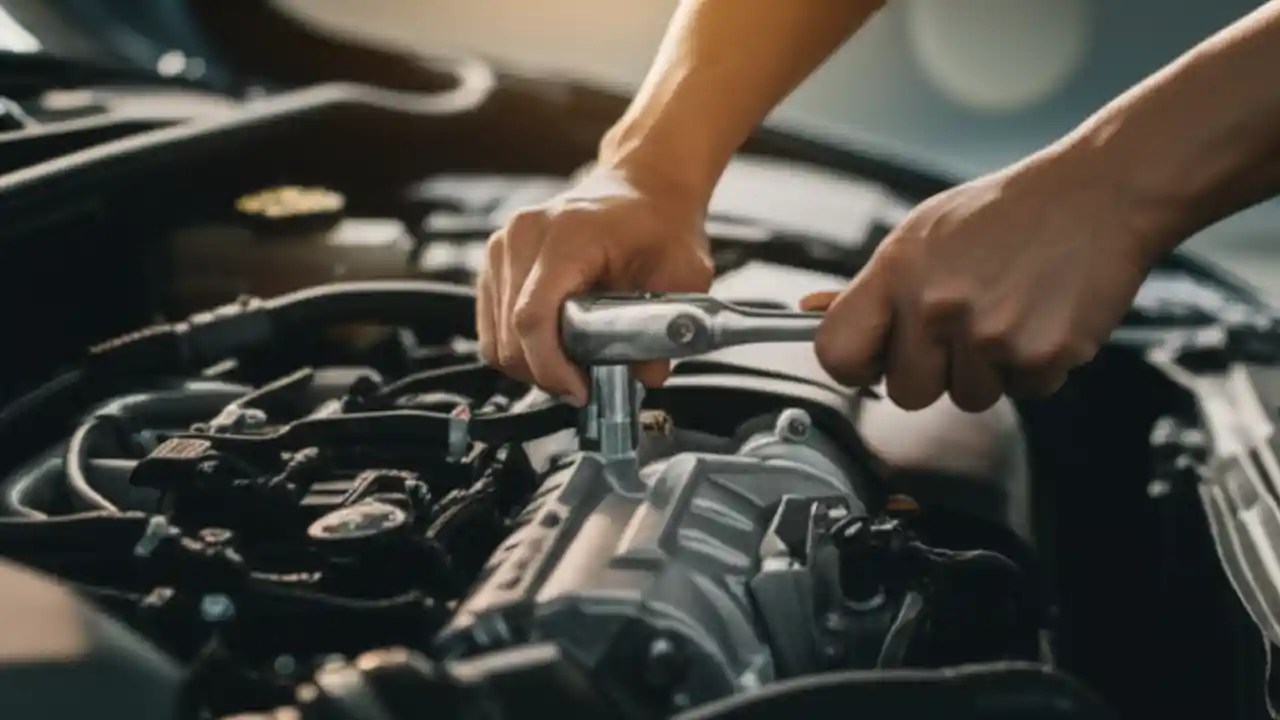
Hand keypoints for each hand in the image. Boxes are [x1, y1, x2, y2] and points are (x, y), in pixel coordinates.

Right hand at [476, 166, 713, 404]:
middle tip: (584, 386)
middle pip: (509, 334)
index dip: (551, 368)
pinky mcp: (496, 259)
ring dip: (530, 364)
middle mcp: (523, 236)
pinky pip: (491, 323)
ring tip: (570, 367)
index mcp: (567, 236)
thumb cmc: (660, 223)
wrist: (642, 187)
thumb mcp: (684, 273)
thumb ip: (668, 327)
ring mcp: (503, 245)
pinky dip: (517, 347)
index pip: (532, 317)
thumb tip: (646, 377)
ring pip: (495, 336)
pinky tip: (553, 348)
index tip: (581, 391)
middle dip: (545, 374)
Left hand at [808, 150, 1170, 411]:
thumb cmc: (1006, 214)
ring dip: (988, 369)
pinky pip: (1022, 392)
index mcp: (897, 272)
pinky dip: (1033, 366)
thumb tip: (812, 312)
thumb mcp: (923, 233)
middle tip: (963, 326)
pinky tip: (1041, 317)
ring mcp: (990, 334)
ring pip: (967, 398)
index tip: (874, 357)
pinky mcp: (1041, 355)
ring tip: (1008, 311)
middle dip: (933, 370)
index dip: (855, 364)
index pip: (837, 353)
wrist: (1097, 194)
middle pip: (906, 393)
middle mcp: (937, 305)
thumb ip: (872, 285)